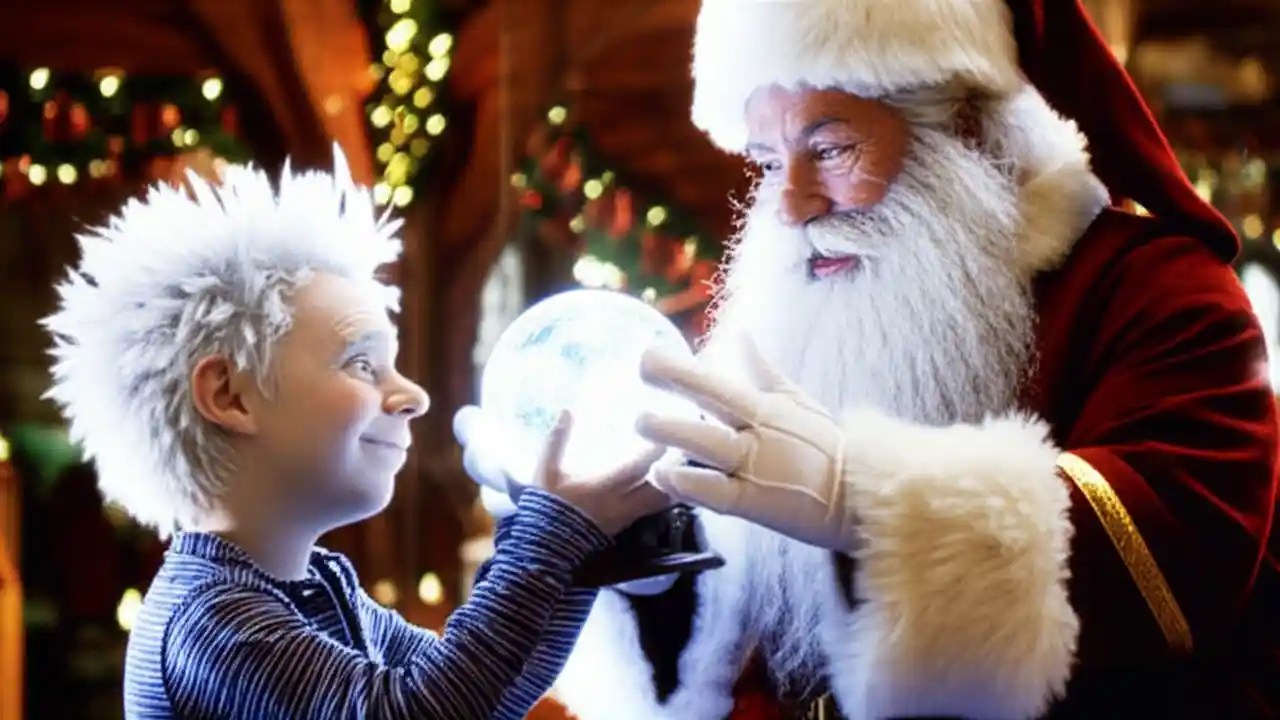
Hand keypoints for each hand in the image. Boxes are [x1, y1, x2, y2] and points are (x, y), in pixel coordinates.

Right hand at [453, 406, 670, 535]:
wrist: (546, 544)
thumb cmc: (547, 504)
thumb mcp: (546, 471)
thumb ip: (556, 440)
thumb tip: (567, 410)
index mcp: (603, 487)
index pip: (637, 468)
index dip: (655, 451)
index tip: (667, 431)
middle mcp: (621, 503)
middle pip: (660, 486)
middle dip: (676, 467)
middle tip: (690, 447)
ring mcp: (627, 516)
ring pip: (662, 500)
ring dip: (677, 482)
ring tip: (690, 463)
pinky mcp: (628, 524)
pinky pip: (655, 509)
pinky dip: (668, 495)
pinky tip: (677, 481)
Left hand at [636, 333, 855, 551]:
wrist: (858, 497)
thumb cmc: (824, 448)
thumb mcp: (797, 402)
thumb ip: (762, 371)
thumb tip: (741, 335)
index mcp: (766, 409)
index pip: (717, 385)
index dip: (681, 370)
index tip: (647, 355)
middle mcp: (758, 435)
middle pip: (712, 405)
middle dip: (677, 384)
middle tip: (640, 370)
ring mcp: (756, 469)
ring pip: (709, 446)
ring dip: (673, 432)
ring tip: (641, 422)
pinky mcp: (757, 504)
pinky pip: (717, 492)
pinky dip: (689, 483)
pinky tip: (662, 473)